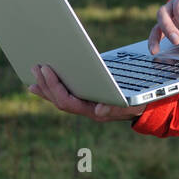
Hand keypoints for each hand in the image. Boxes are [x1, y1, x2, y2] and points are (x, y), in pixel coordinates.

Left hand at [28, 64, 144, 120]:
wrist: (145, 107)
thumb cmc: (138, 104)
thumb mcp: (132, 105)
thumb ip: (116, 108)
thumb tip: (99, 111)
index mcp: (92, 111)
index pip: (67, 101)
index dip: (54, 86)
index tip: (47, 70)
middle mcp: (85, 110)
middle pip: (58, 99)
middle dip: (46, 83)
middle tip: (35, 66)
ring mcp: (83, 105)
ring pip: (58, 98)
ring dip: (45, 85)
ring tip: (34, 72)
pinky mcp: (85, 98)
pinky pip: (65, 94)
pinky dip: (52, 87)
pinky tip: (43, 81)